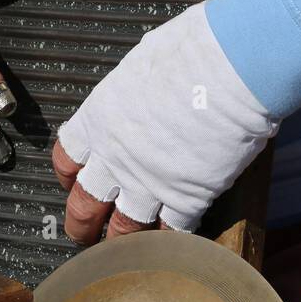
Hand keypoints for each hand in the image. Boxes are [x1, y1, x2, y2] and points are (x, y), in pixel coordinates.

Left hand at [52, 2, 278, 243]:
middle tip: (84, 233)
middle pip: (84, 204)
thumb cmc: (192, 50)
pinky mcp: (187, 197)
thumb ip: (132, 91)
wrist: (233, 66)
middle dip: (81, 223)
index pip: (67, 159)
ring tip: (122, 251)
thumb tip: (140, 91)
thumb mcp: (142, 64)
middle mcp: (115, 156)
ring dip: (121, 241)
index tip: (73, 181)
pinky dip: (171, 237)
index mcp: (99, 120)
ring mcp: (148, 181)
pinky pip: (172, 230)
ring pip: (123, 228)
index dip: (68, 175)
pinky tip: (172, 239)